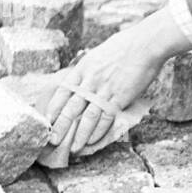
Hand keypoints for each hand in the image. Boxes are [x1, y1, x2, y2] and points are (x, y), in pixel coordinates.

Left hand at [44, 7, 185, 151]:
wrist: (145, 44)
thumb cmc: (125, 46)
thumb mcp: (98, 54)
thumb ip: (89, 69)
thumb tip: (83, 79)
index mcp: (83, 68)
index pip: (62, 92)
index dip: (53, 108)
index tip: (46, 121)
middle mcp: (90, 80)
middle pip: (71, 107)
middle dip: (60, 127)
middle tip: (52, 140)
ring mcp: (105, 89)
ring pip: (88, 117)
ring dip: (79, 135)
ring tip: (73, 148)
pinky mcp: (120, 97)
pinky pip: (106, 117)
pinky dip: (99, 131)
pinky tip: (93, 140)